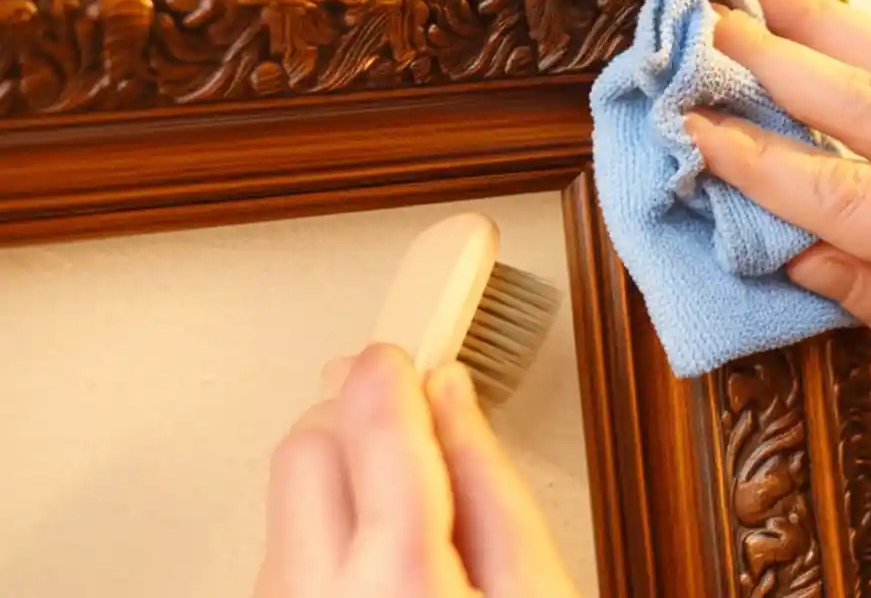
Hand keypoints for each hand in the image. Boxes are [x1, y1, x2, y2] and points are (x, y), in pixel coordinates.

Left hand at [254, 344, 578, 597]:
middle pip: (303, 446)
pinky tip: (377, 547)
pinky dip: (323, 524)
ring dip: (337, 470)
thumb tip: (452, 396)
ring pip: (282, 497)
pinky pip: (279, 548)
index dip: (390, 370)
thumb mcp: (541, 592)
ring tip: (406, 498)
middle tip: (408, 412)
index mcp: (403, 583)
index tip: (406, 347)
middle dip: (352, 413)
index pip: (374, 423)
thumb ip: (491, 482)